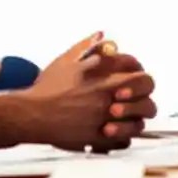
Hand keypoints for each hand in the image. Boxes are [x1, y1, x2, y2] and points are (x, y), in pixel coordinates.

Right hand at [19, 33, 157, 151]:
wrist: (32, 115)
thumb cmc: (48, 88)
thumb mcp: (66, 61)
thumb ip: (87, 47)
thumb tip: (102, 34)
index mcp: (105, 76)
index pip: (138, 69)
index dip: (136, 71)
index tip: (131, 75)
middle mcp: (110, 97)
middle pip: (146, 96)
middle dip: (144, 96)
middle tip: (134, 100)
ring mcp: (107, 120)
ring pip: (139, 122)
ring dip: (135, 120)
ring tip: (124, 119)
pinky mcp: (100, 140)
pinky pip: (124, 142)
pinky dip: (122, 139)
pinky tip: (113, 133)